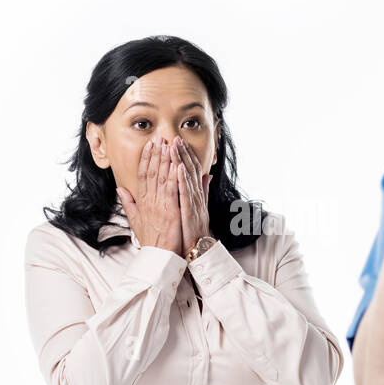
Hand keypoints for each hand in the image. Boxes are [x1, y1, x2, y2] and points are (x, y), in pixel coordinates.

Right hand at [116, 138, 183, 257]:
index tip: (150, 145)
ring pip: (161, 177)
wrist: (159, 256)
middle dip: (156, 154)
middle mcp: (149, 201)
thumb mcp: (135, 221)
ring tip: (168, 144)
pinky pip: (171, 190)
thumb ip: (128, 203)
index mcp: (142, 202)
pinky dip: (174, 176)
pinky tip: (177, 164)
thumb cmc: (151, 239)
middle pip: (151, 172)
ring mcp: (159, 205)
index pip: (143, 175)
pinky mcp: (170, 211)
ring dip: (165, 160)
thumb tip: (120, 189)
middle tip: (160, 137)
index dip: (146, 159)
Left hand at [174, 137, 211, 255]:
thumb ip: (203, 190)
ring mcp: (193, 201)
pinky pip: (185, 192)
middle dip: (182, 153)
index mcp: (196, 193)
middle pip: (190, 169)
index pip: (191, 169)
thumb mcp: (201, 206)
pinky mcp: (189, 210)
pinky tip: (178, 168)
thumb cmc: (196, 228)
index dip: (185, 155)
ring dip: (181, 161)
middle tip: (175, 138)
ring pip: (187, 177)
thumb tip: (208, 175)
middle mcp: (196, 194)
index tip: (178, 142)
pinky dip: (182, 180)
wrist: (199, 247)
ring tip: (174, 147)